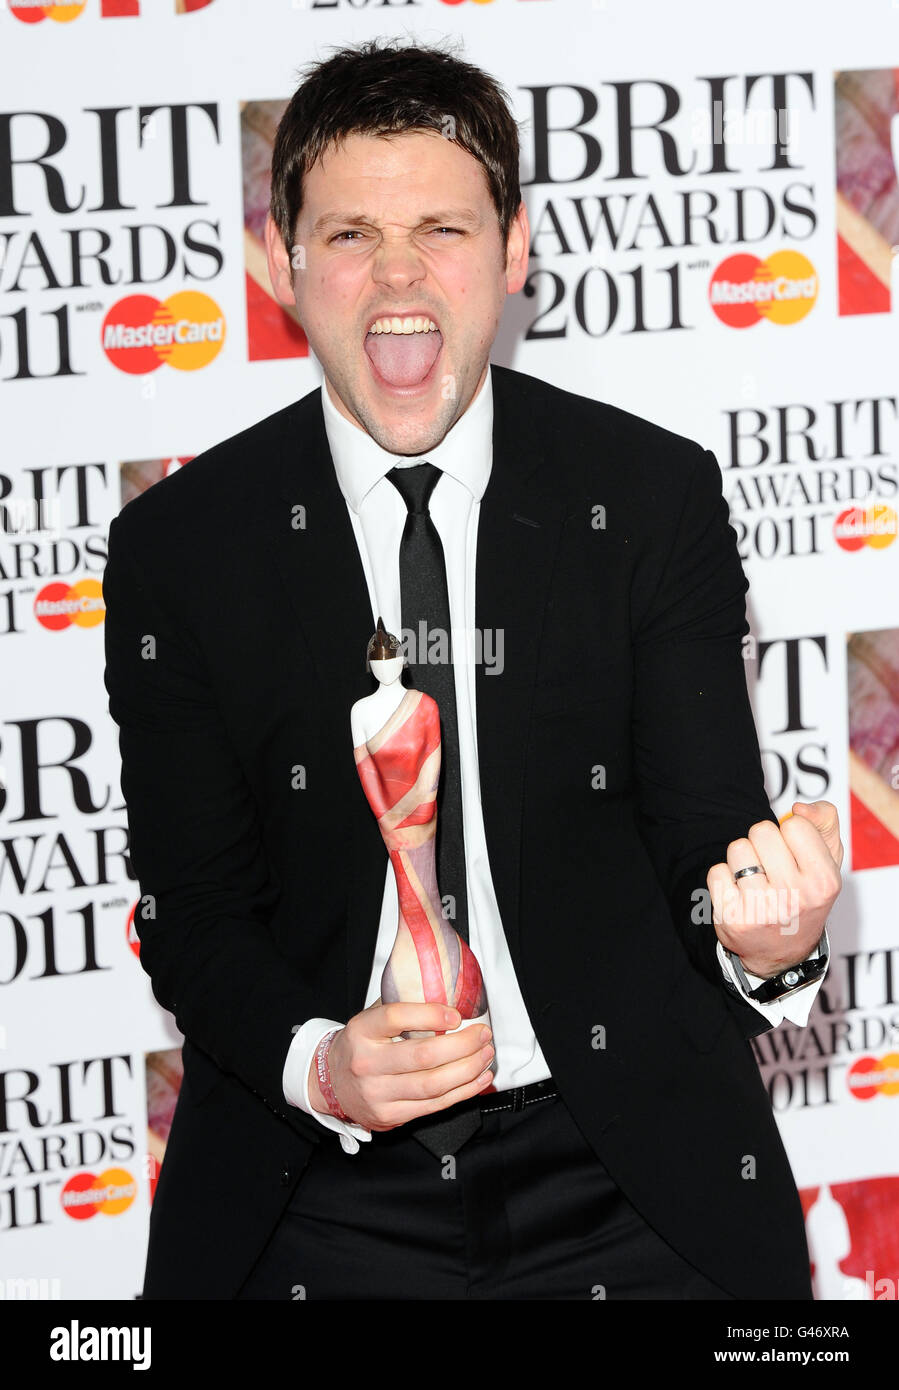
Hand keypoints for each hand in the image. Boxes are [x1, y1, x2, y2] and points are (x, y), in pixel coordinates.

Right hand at [307, 1001, 494, 1131]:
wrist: (331, 1084)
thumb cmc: (361, 1046)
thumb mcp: (371, 1019)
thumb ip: (402, 1005)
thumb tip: (447, 990)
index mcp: (361, 1031)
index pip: (396, 1017)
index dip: (430, 1014)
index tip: (457, 1015)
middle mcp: (366, 1064)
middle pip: (424, 1056)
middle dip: (463, 1045)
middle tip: (483, 1034)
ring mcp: (377, 1093)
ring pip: (433, 1084)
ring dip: (468, 1069)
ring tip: (486, 1055)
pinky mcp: (390, 1116)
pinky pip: (434, 1105)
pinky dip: (463, 1091)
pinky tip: (478, 1078)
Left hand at [707, 800, 842, 977]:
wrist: (782, 952)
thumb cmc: (805, 894)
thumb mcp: (829, 859)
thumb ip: (824, 820)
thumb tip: (798, 809)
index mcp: (823, 881)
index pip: (795, 824)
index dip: (790, 833)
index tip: (793, 854)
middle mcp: (796, 897)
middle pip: (761, 831)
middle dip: (762, 843)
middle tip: (771, 867)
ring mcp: (762, 909)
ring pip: (737, 848)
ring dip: (742, 859)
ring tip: (755, 880)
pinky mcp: (733, 918)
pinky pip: (717, 871)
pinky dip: (723, 878)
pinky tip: (738, 894)